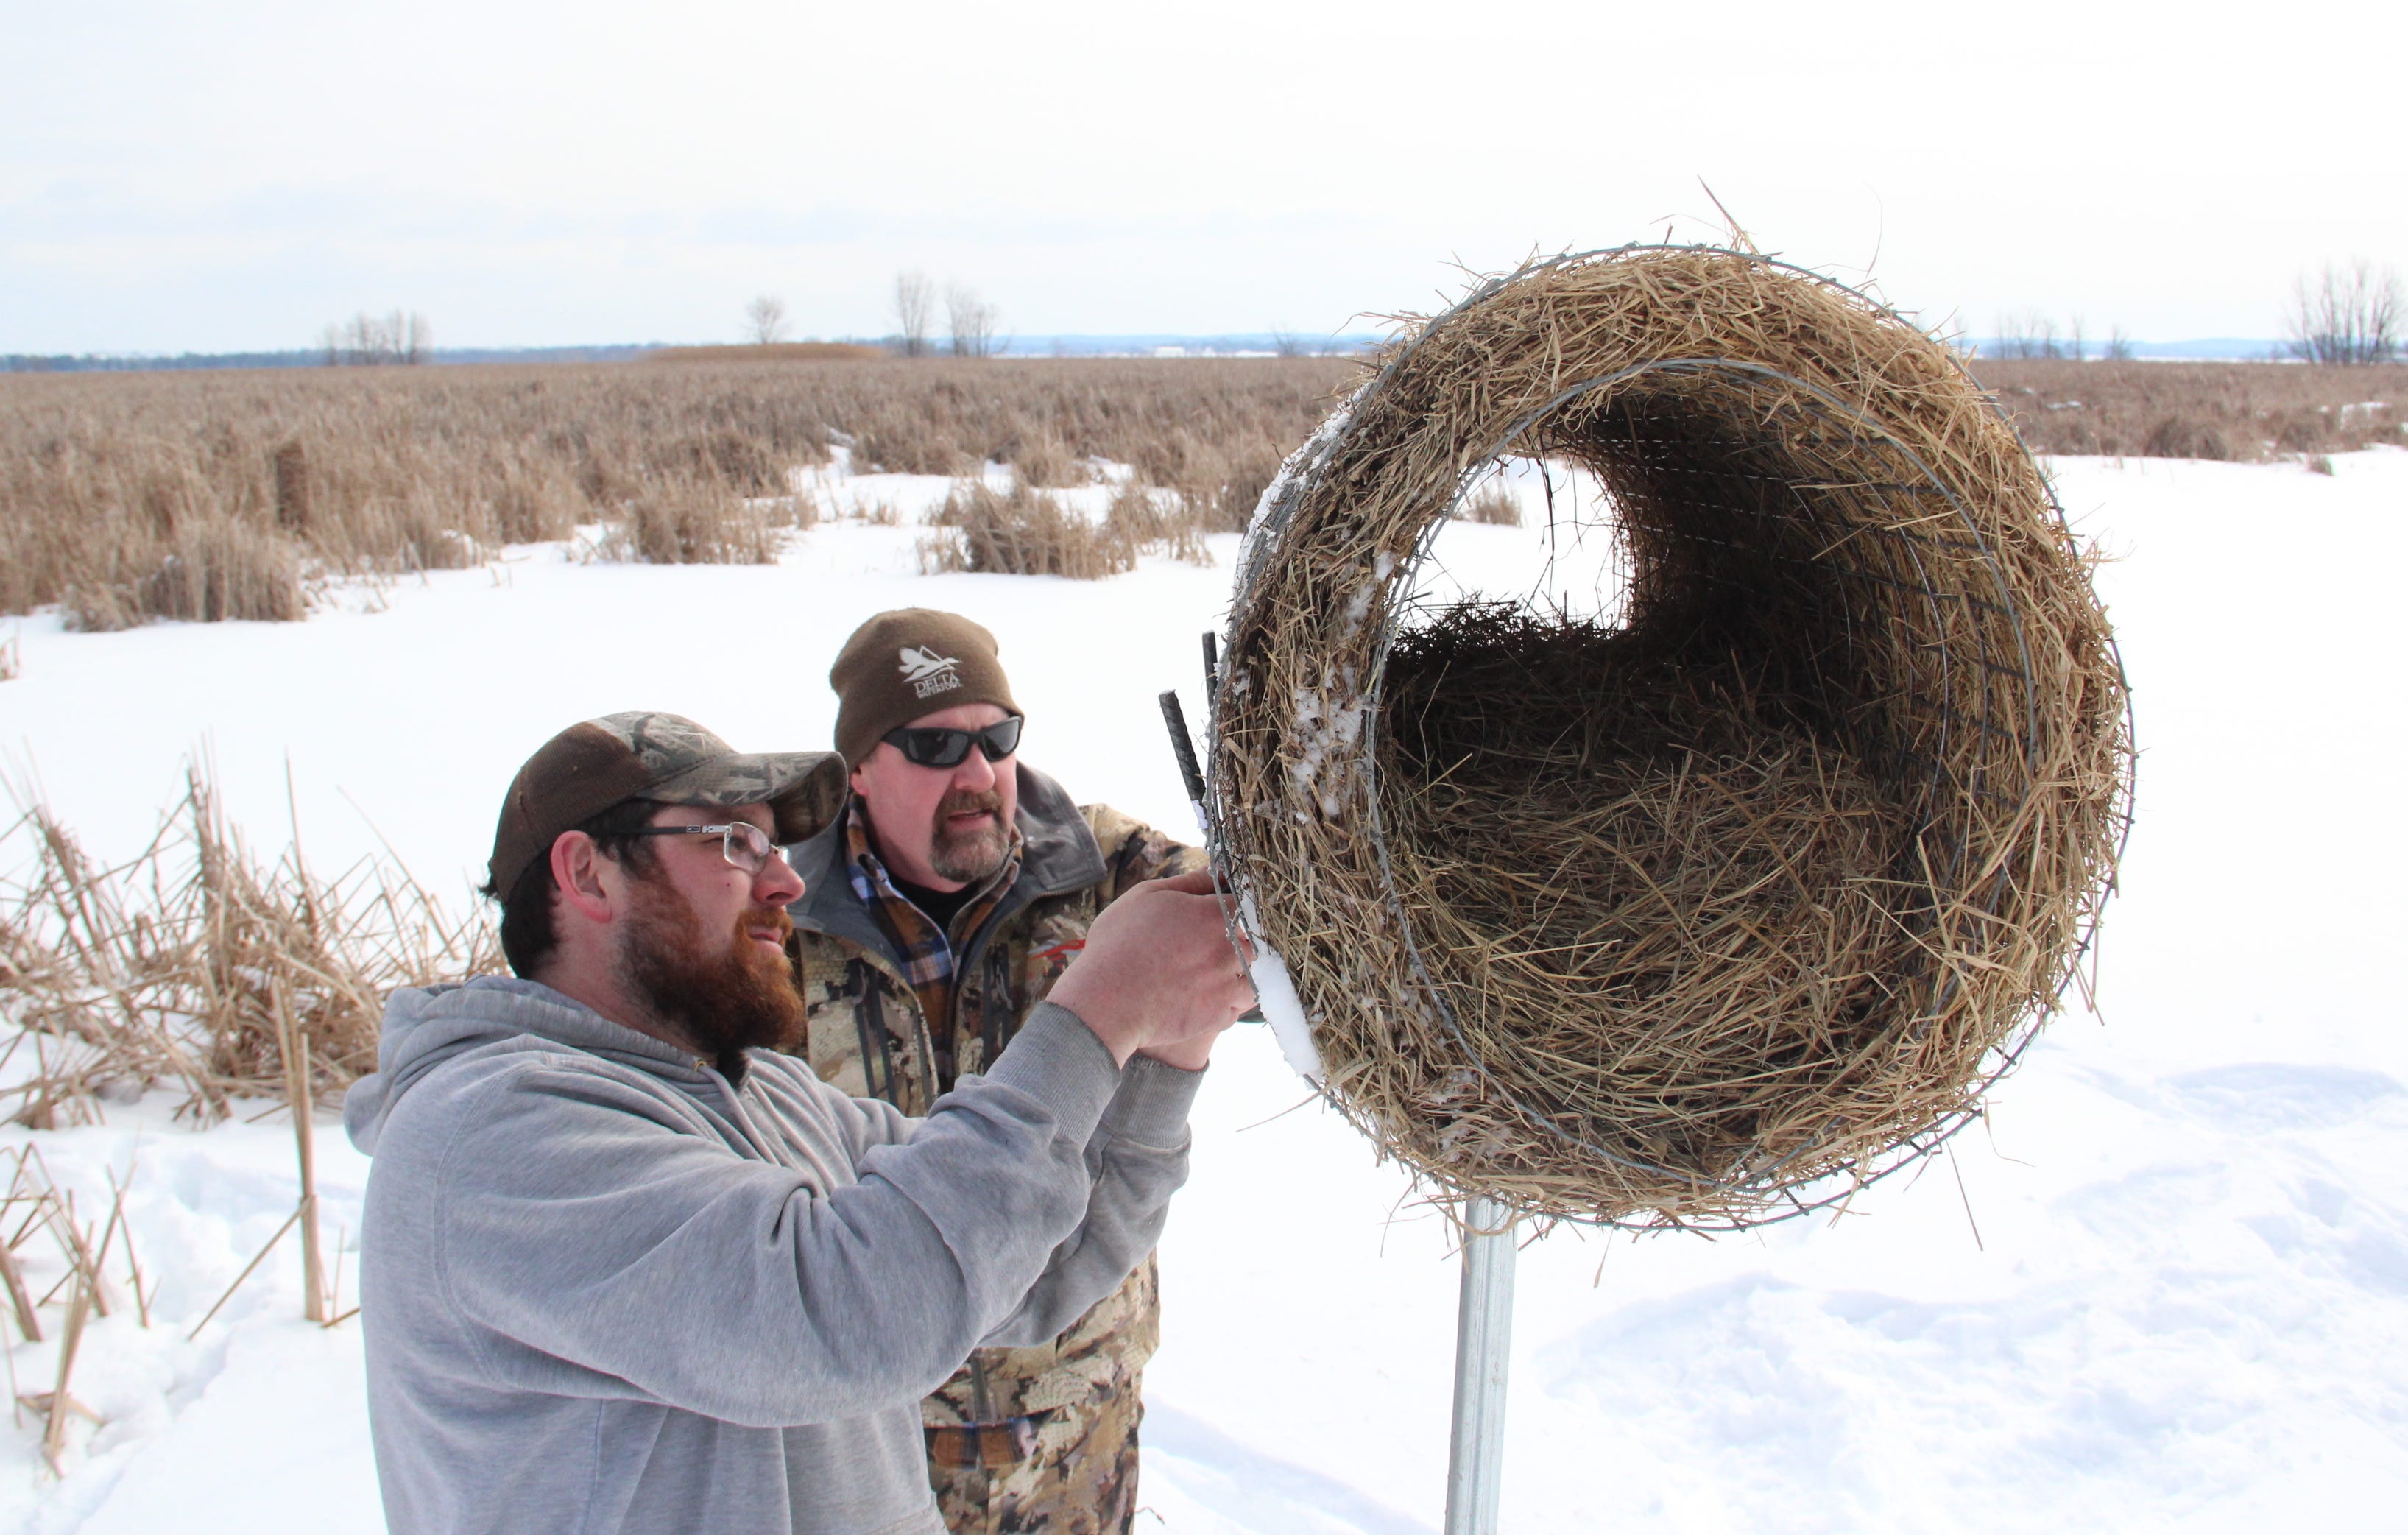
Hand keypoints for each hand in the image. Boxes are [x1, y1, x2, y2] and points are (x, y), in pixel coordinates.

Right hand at [1048, 870, 1254, 1068]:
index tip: (1232, 907)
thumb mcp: (1145, 897)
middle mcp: (1230, 950)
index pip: (1251, 902)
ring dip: (1243, 970)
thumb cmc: (1119, 944)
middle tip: (1222, 941)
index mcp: (1215, 915)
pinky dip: (1230, 999)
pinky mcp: (1220, 1015)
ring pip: (1257, 975)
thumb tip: (1215, 871)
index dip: (1243, 903)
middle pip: (1259, 940)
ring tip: (1217, 970)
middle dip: (1246, 938)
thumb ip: (1188, 882)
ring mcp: (1228, 986)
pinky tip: (1207, 993)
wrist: (1106, 1002)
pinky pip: (1240, 1005)